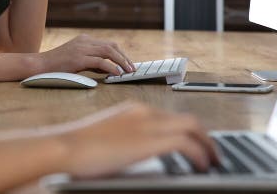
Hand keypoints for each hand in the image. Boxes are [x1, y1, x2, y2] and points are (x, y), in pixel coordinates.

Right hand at [39, 34, 134, 74]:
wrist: (40, 65)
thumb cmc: (57, 65)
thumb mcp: (76, 59)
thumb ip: (91, 61)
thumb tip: (107, 68)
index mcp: (84, 40)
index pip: (108, 44)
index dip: (120, 54)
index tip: (128, 63)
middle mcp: (84, 41)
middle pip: (111, 46)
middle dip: (124, 57)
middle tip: (132, 68)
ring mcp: (81, 49)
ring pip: (108, 52)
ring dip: (121, 62)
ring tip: (128, 71)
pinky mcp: (78, 58)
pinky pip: (100, 62)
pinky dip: (111, 67)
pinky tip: (117, 74)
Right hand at [56, 102, 219, 177]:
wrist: (63, 147)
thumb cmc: (77, 148)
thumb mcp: (107, 138)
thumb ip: (125, 140)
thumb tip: (134, 152)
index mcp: (135, 111)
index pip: (173, 117)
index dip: (191, 132)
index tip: (199, 146)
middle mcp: (144, 112)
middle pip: (188, 119)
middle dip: (205, 137)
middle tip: (213, 154)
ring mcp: (147, 124)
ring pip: (192, 127)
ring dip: (208, 144)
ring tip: (214, 161)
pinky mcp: (148, 141)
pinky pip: (186, 144)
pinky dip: (200, 153)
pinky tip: (203, 166)